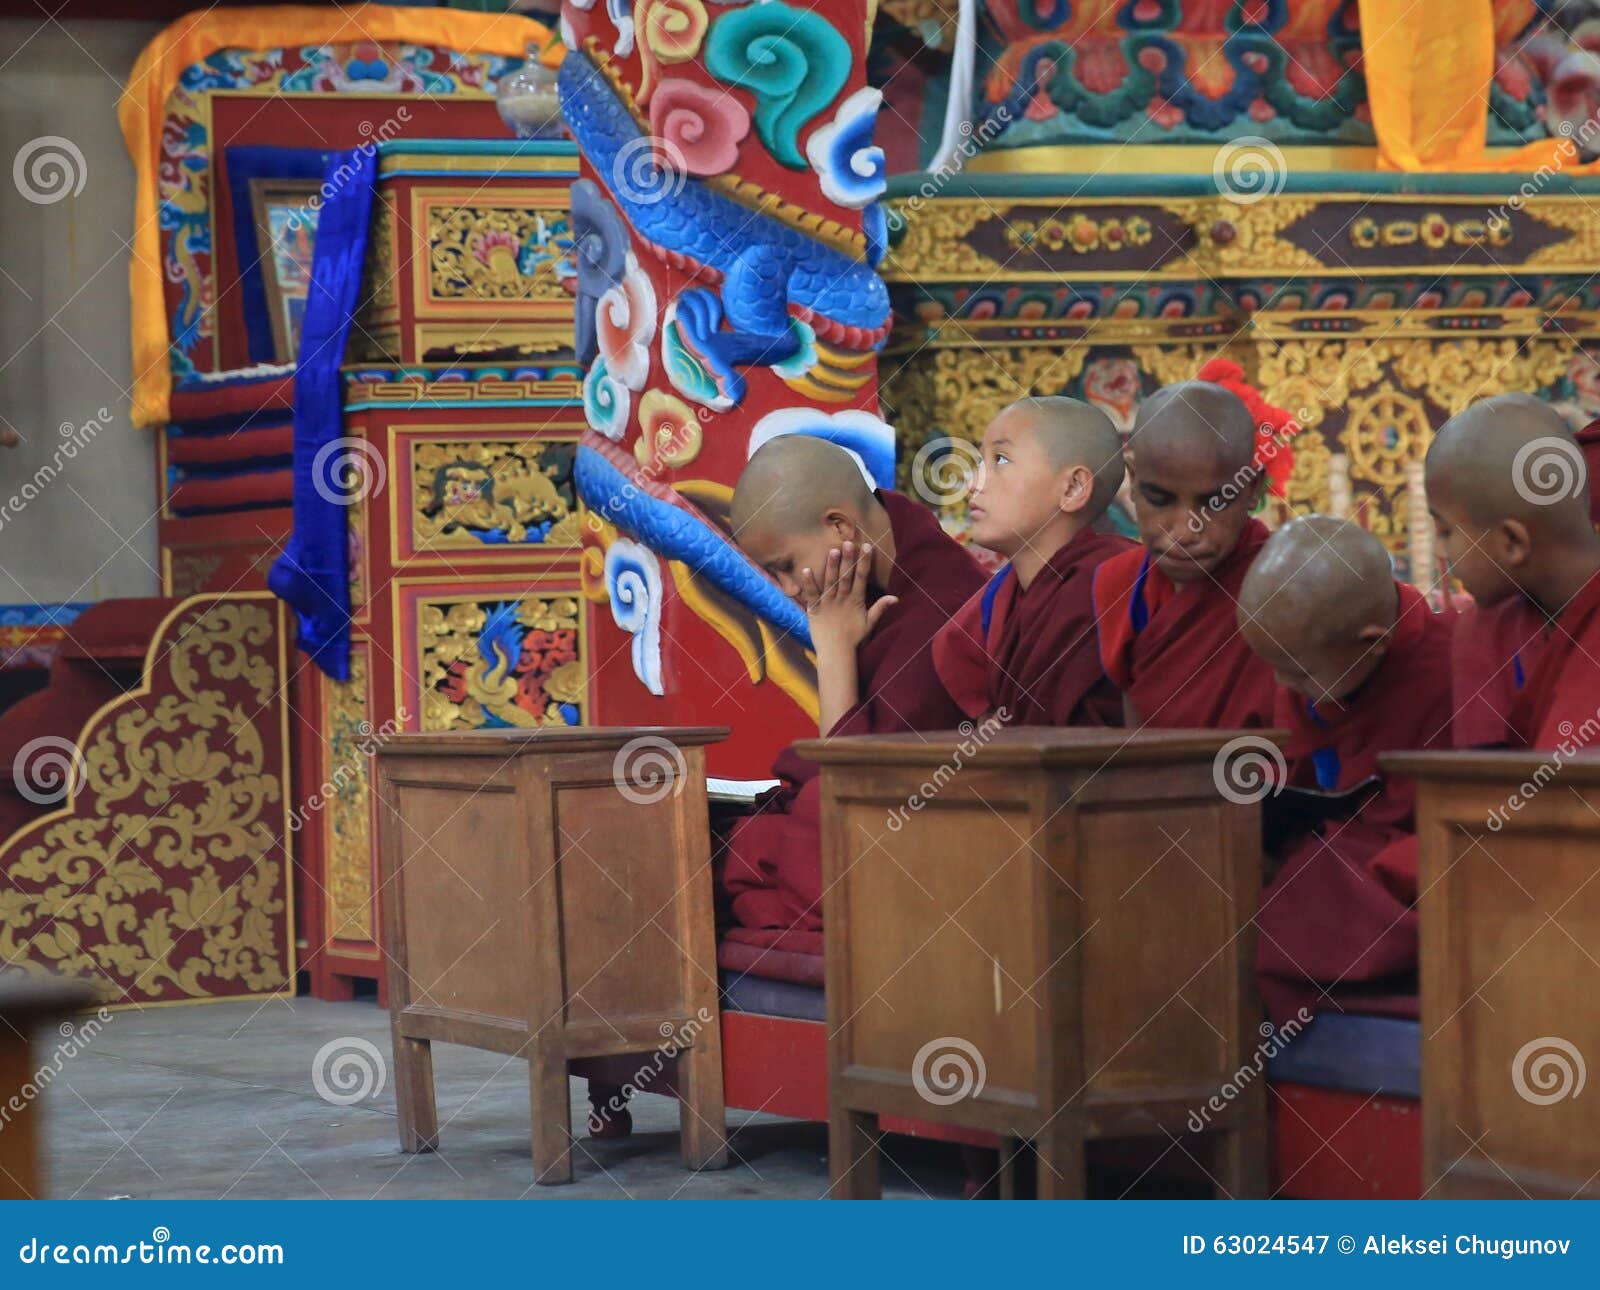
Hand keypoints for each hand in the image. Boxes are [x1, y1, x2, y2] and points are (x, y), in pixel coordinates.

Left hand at [798, 541, 897, 655]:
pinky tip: (806, 570)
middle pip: (846, 577)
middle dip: (848, 560)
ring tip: (833, 550)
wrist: (836, 653)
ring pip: (830, 582)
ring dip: (832, 567)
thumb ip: (880, 608)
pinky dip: (809, 583)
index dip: (864, 562)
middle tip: (849, 543)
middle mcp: (842, 599)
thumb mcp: (869, 623)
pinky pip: (811, 595)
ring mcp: (828, 604)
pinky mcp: (814, 609)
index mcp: (856, 601)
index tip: (866, 546)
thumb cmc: (853, 638)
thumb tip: (895, 597)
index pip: (861, 578)